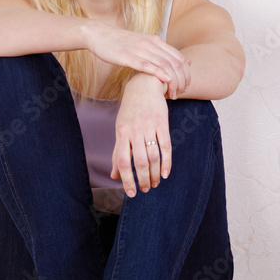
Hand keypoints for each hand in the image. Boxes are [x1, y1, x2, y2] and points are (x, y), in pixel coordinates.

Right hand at [86, 22, 190, 97]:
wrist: (100, 35)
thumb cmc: (120, 43)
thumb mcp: (142, 44)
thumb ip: (158, 52)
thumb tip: (174, 60)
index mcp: (155, 41)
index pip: (178, 57)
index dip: (186, 73)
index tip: (186, 86)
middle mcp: (150, 44)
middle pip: (174, 62)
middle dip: (181, 79)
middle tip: (182, 92)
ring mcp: (140, 49)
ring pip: (163, 64)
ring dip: (172, 80)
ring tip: (174, 93)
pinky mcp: (128, 56)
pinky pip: (147, 65)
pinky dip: (158, 73)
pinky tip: (166, 81)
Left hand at [110, 73, 170, 196]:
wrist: (144, 87)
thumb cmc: (130, 112)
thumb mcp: (121, 130)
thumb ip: (118, 153)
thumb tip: (113, 176)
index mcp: (121, 133)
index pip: (123, 161)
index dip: (127, 179)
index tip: (131, 193)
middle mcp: (134, 131)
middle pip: (139, 161)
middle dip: (143, 179)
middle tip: (145, 189)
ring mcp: (148, 127)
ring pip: (153, 156)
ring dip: (155, 173)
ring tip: (155, 183)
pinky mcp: (162, 123)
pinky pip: (165, 146)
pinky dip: (167, 162)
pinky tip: (166, 174)